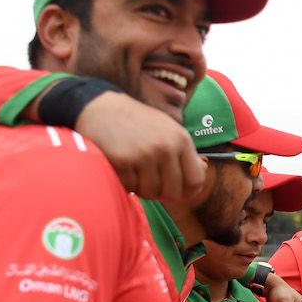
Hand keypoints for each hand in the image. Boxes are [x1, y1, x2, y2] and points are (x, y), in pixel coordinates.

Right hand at [72, 92, 205, 201]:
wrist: (101, 108)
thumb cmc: (137, 122)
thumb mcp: (168, 130)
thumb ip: (184, 154)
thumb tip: (200, 176)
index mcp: (182, 140)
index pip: (196, 180)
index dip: (187, 191)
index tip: (177, 191)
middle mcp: (166, 148)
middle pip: (174, 192)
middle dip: (162, 192)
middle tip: (150, 181)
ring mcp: (144, 155)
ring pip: (151, 193)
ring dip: (142, 187)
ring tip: (135, 171)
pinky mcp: (123, 162)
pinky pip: (130, 188)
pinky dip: (126, 183)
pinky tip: (122, 168)